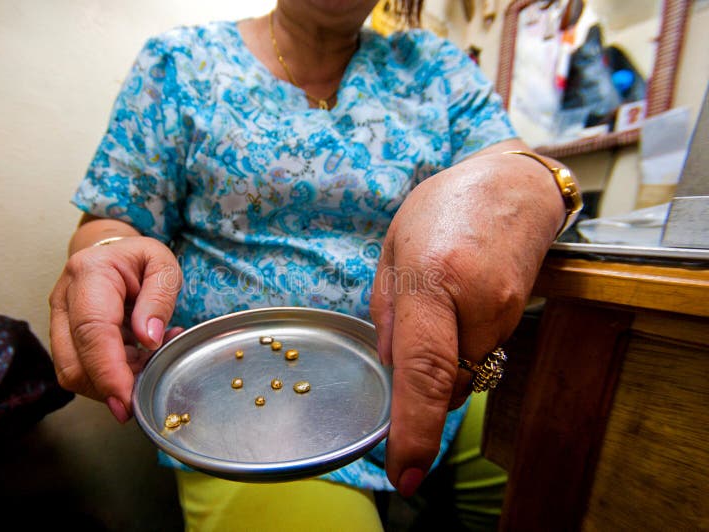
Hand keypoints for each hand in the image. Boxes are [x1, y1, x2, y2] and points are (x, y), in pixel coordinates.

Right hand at [49, 236, 181, 421]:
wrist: (113, 253)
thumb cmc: (139, 259)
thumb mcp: (163, 265)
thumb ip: (160, 298)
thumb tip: (149, 339)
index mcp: (90, 272)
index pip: (92, 330)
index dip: (108, 370)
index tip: (127, 398)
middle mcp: (64, 297)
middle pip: (74, 360)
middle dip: (108, 388)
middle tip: (145, 389)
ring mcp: (59, 320)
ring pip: (73, 372)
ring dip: (112, 382)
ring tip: (147, 361)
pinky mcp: (63, 338)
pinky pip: (81, 370)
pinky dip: (111, 376)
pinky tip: (137, 360)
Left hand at [369, 142, 563, 495]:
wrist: (513, 187)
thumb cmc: (443, 210)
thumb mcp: (394, 251)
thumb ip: (387, 315)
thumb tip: (389, 371)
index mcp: (433, 280)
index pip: (424, 370)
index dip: (414, 428)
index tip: (403, 473)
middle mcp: (478, 304)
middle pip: (442, 382)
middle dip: (418, 380)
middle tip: (408, 327)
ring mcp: (507, 313)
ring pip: (463, 371)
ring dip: (441, 357)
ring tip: (437, 299)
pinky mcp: (520, 319)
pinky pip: (479, 354)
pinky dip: (460, 345)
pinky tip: (457, 303)